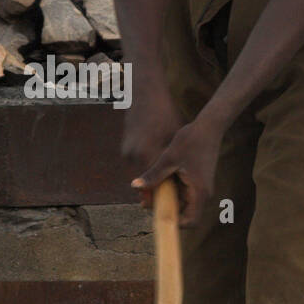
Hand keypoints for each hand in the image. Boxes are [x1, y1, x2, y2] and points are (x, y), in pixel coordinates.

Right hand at [120, 89, 184, 208]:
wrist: (145, 95)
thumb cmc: (166, 115)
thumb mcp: (173, 140)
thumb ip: (173, 164)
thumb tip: (178, 187)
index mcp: (148, 156)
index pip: (153, 189)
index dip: (162, 201)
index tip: (173, 208)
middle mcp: (133, 157)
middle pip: (145, 187)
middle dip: (158, 193)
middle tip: (173, 198)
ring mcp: (126, 154)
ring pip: (140, 178)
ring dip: (152, 182)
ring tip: (168, 182)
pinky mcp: (124, 150)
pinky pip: (136, 167)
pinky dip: (146, 170)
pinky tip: (158, 166)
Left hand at [133, 116, 221, 226]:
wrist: (208, 126)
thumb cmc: (190, 140)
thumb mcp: (168, 158)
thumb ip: (153, 175)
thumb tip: (134, 186)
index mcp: (199, 192)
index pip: (190, 222)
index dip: (174, 223)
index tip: (156, 212)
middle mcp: (203, 194)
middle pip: (185, 215)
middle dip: (166, 211)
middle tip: (146, 200)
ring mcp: (202, 188)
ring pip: (183, 204)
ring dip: (168, 200)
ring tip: (150, 189)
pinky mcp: (199, 182)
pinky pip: (185, 194)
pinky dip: (172, 192)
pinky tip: (160, 180)